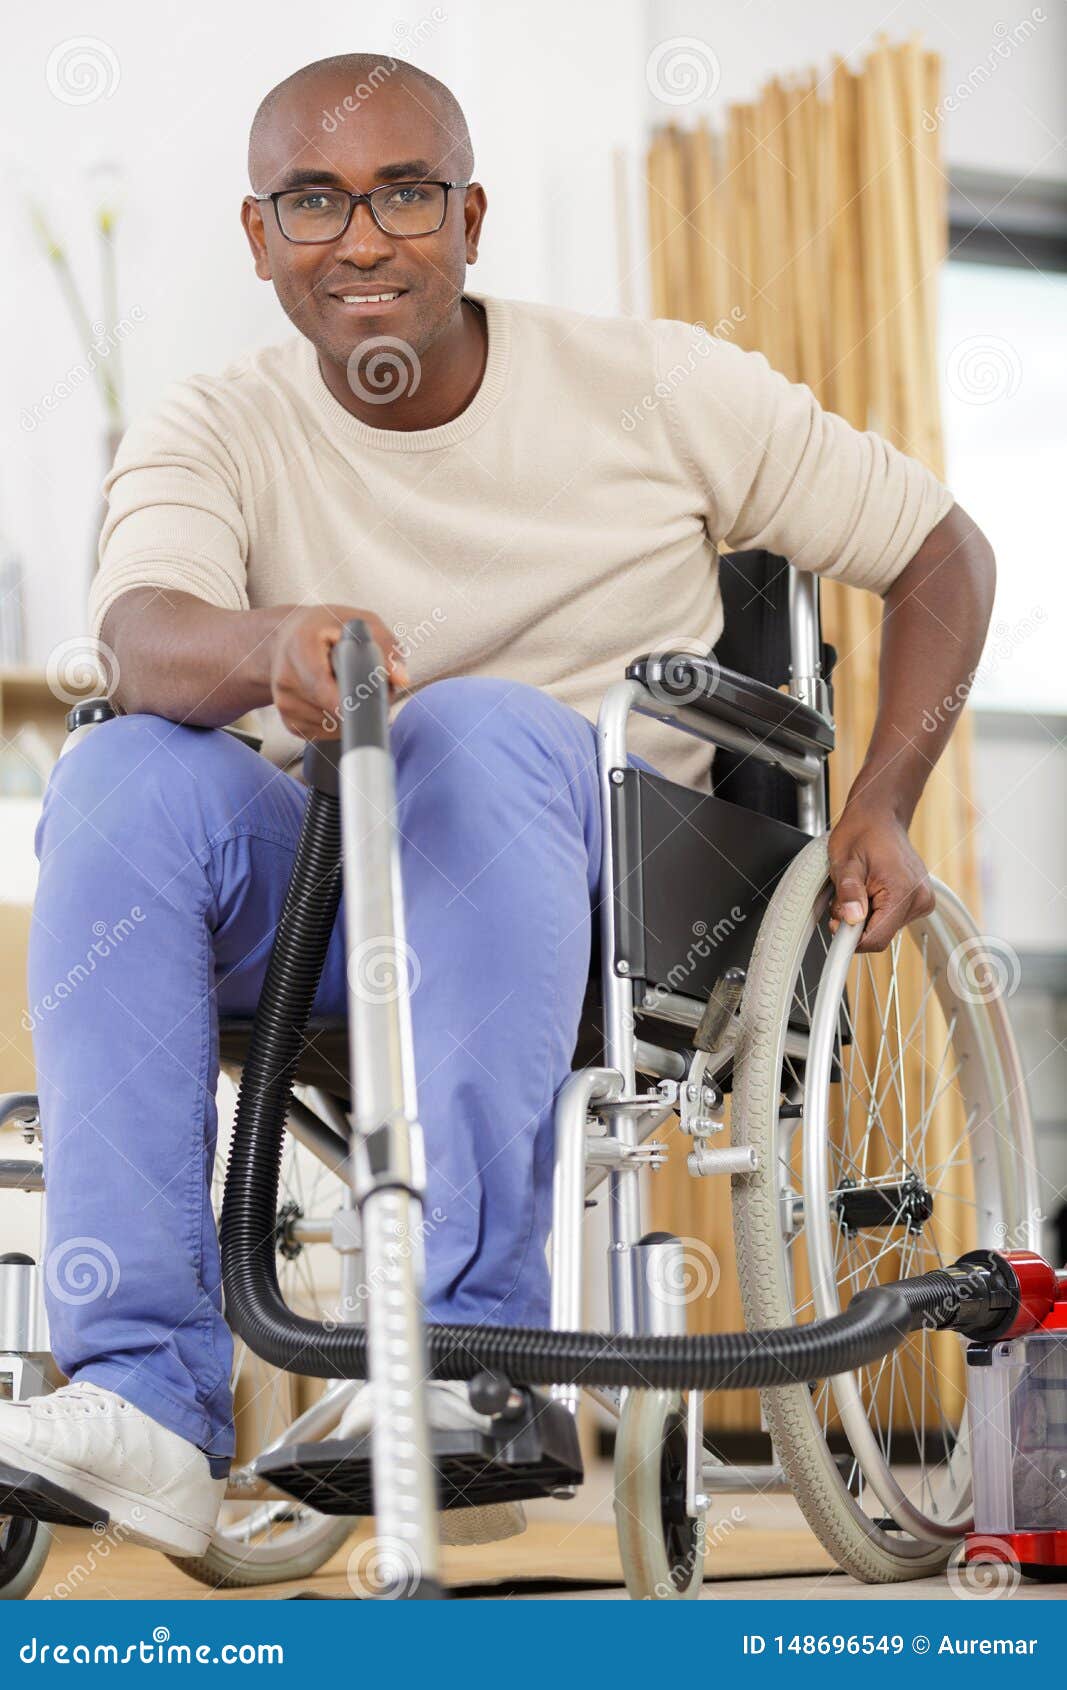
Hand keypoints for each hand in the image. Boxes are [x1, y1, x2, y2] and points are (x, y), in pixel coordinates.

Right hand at [269, 604, 409, 740]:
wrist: (287, 639)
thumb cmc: (326, 628)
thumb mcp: (359, 623)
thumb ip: (385, 646)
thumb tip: (400, 679)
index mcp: (299, 646)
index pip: (324, 686)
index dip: (352, 699)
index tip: (371, 704)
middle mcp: (285, 678)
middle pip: (335, 710)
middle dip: (363, 704)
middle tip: (371, 682)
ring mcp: (285, 704)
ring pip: (336, 725)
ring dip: (354, 714)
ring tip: (349, 685)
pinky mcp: (290, 723)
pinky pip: (328, 734)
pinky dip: (341, 721)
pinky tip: (335, 698)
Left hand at [826, 800, 934, 952]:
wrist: (880, 818)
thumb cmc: (862, 833)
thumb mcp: (846, 862)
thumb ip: (849, 893)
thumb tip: (851, 920)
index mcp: (903, 891)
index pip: (877, 938)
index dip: (852, 940)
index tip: (835, 930)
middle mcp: (919, 899)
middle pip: (880, 934)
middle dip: (856, 923)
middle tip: (843, 898)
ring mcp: (922, 900)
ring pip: (884, 927)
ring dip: (865, 915)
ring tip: (859, 888)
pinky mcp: (920, 901)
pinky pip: (891, 918)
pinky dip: (875, 909)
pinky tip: (870, 889)